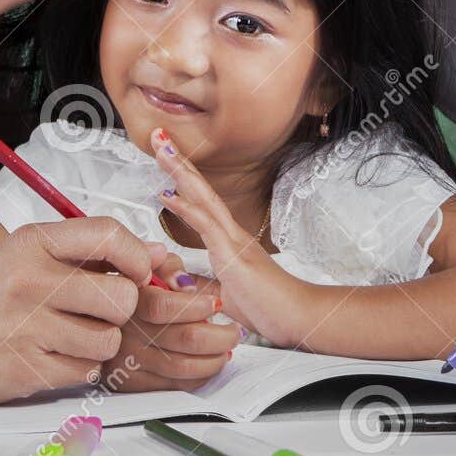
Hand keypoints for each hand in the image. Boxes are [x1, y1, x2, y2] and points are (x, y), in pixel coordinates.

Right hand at [0, 217, 167, 404]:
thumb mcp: (27, 254)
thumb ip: (89, 252)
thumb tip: (158, 255)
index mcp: (32, 243)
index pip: (109, 235)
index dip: (136, 256)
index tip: (136, 270)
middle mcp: (30, 282)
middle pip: (122, 296)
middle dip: (120, 308)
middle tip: (99, 309)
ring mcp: (28, 329)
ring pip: (109, 340)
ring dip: (98, 342)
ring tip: (69, 334)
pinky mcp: (26, 370)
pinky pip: (86, 371)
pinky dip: (78, 367)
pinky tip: (52, 355)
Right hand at [103, 254, 239, 392]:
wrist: (95, 317)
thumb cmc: (130, 289)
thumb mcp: (146, 265)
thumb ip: (168, 266)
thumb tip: (185, 284)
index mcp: (130, 301)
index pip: (166, 307)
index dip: (198, 307)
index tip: (216, 304)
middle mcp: (126, 333)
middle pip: (184, 340)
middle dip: (221, 337)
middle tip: (233, 331)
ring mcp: (128, 361)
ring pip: (183, 368)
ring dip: (216, 360)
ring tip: (227, 348)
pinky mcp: (131, 382)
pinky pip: (174, 385)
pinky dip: (200, 377)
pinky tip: (209, 363)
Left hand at [150, 127, 313, 346]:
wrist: (297, 319)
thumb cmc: (268, 307)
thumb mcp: (223, 294)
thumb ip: (202, 283)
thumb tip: (181, 278)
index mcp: (228, 240)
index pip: (201, 200)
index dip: (183, 177)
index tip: (165, 157)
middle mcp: (231, 233)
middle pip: (200, 189)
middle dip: (178, 162)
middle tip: (159, 137)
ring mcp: (234, 241)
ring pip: (203, 198)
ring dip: (180, 172)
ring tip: (162, 150)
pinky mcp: (234, 255)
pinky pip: (207, 226)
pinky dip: (186, 208)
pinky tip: (168, 194)